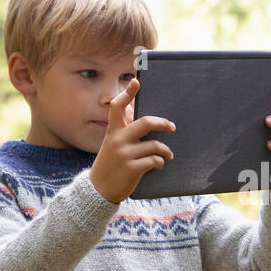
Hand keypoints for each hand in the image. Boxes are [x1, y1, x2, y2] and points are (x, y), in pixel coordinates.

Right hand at [88, 76, 175, 202]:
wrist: (99, 189)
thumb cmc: (110, 164)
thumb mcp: (112, 145)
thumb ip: (124, 132)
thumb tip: (143, 119)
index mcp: (113, 132)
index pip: (117, 107)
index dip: (127, 93)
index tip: (136, 82)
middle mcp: (118, 140)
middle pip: (146, 123)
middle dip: (163, 124)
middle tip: (172, 127)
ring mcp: (124, 154)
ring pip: (155, 145)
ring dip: (165, 151)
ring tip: (168, 155)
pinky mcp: (132, 168)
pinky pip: (155, 160)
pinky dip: (159, 163)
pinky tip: (158, 165)